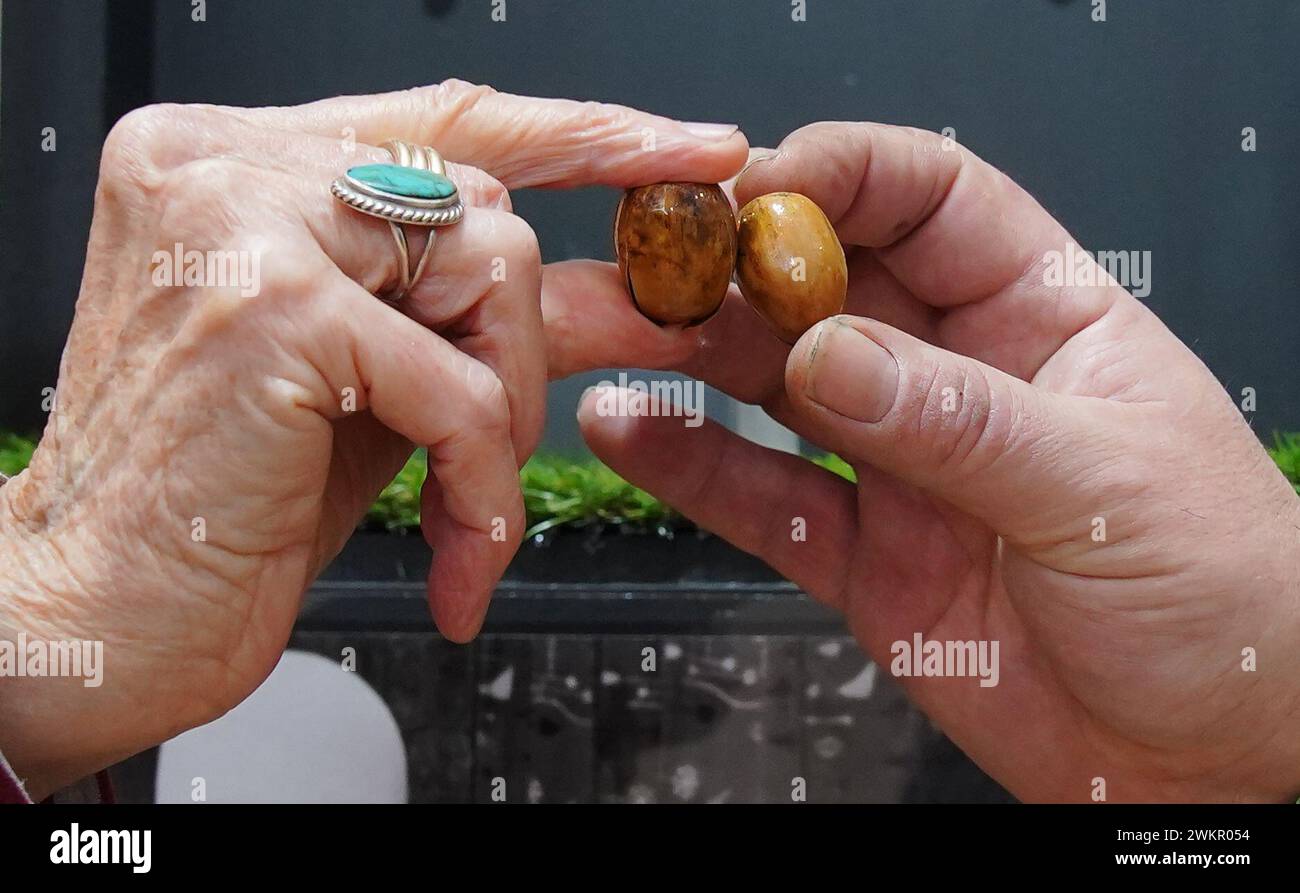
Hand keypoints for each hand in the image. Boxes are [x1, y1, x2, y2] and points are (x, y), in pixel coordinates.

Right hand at [0, 81, 745, 797]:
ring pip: (491, 267)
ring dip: (507, 407)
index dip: (582, 135)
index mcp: (240, 166)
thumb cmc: (226, 503)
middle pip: (483, 206)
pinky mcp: (268, 306)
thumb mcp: (379, 386)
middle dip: (523, 343)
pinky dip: (480, 474)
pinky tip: (449, 543)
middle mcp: (225, 164)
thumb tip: (627, 294)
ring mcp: (240, 220)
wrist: (98, 616)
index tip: (693, 153)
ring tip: (459, 501)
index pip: (446, 122)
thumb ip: (486, 319)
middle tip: (491, 449)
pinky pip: (458, 380)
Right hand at [580, 122, 1299, 801]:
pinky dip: (693, 466)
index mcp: (1042, 320)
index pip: (931, 203)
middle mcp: (958, 381)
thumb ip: (958, 420)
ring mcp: (902, 469)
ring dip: (700, 356)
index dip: (841, 177)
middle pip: (832, 287)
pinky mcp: (863, 558)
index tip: (758, 187)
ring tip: (628, 335)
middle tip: (666, 267)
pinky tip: (634, 429)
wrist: (1212, 756)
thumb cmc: (1227, 597)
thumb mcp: (1103, 485)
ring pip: (779, 387)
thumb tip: (828, 358)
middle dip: (745, 267)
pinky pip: (764, 498)